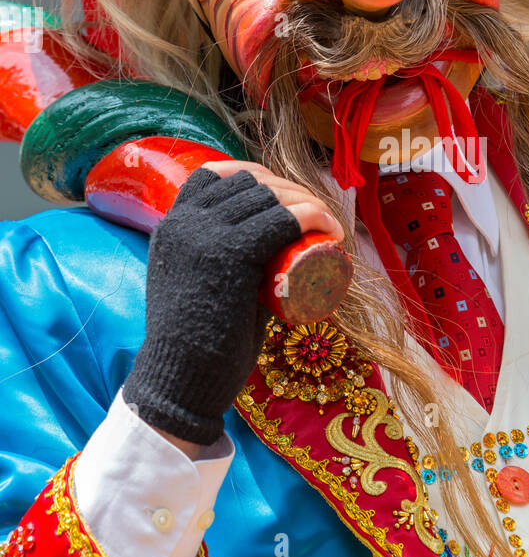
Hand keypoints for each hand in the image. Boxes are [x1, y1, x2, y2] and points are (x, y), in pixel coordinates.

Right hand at [123, 164, 341, 445]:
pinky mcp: (229, 254)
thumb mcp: (200, 288)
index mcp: (170, 226)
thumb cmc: (198, 346)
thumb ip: (218, 269)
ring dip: (306, 202)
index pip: (215, 175)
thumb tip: (265, 260)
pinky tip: (328, 226)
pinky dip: (311, 215)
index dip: (255, 178)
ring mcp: (204, 235)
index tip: (283, 200)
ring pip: (268, 197)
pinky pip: (280, 220)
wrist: (181, 382)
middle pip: (248, 182)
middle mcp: (183, 222)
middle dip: (289, 190)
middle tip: (316, 219)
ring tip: (327, 227)